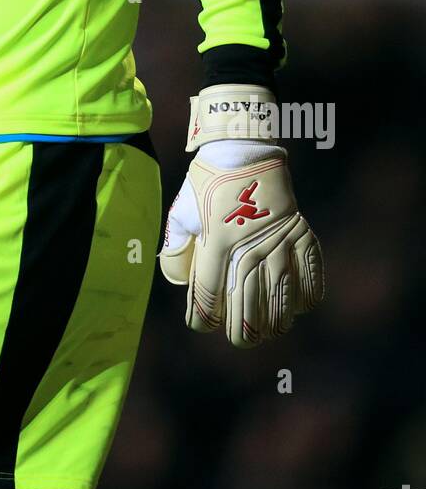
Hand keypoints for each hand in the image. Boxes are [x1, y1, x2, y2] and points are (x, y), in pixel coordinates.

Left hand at [160, 129, 324, 347]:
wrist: (243, 148)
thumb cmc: (206, 181)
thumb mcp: (181, 211)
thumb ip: (176, 248)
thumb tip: (179, 280)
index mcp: (216, 242)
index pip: (209, 295)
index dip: (203, 318)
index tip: (201, 324)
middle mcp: (249, 246)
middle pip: (249, 303)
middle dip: (243, 331)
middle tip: (240, 340)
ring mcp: (278, 240)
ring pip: (282, 295)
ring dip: (276, 319)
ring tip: (271, 330)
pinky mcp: (300, 231)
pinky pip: (311, 271)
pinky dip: (308, 293)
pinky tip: (300, 305)